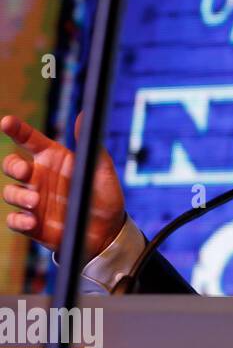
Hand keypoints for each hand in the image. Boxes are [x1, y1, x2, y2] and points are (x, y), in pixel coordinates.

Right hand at [2, 112, 126, 258]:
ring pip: (10, 192)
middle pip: (11, 164)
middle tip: (26, 171)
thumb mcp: (102, 171)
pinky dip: (19, 220)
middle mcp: (39, 177)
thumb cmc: (104, 196)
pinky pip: (14, 220)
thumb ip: (92, 146)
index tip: (7, 122)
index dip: (17, 129)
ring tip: (36, 202)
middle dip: (13, 165)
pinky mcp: (31, 224)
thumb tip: (84, 115)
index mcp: (53, 160)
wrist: (107, 232)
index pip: (29, 140)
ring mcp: (33, 201)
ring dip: (19, 195)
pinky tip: (32, 222)